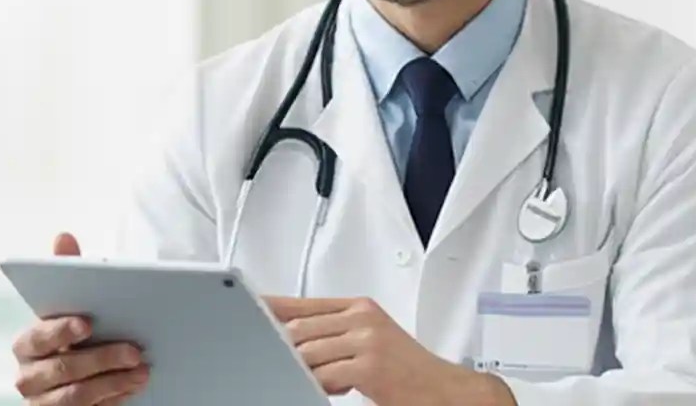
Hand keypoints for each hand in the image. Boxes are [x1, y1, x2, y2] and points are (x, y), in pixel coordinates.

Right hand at [12, 233, 149, 404]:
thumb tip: (64, 236)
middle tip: (135, 351)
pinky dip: (114, 398)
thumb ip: (67, 271)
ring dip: (113, 381)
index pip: (39, 336)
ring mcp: (44, 402)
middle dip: (101, 358)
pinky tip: (134, 386)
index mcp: (28, 343)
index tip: (88, 324)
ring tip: (142, 370)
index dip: (62, 330)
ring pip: (76, 396)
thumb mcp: (73, 303)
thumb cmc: (75, 335)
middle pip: (62, 368)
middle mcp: (29, 375)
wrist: (81, 377)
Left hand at [266, 297, 514, 405]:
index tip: (246, 310)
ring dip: (301, 370)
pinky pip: (324, 374)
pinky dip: (316, 386)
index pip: (302, 303)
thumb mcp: (371, 341)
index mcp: (360, 307)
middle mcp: (362, 317)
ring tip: (311, 379)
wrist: (449, 391)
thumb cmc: (411, 373)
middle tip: (272, 360)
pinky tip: (324, 390)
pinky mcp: (370, 364)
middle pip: (299, 328)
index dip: (271, 308)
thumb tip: (296, 337)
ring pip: (308, 352)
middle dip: (283, 348)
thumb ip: (335, 334)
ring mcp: (366, 339)